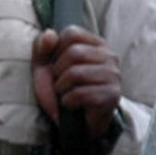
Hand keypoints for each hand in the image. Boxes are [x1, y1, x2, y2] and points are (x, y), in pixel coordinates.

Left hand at [31, 28, 122, 144]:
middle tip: (60, 83)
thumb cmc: (62, 89)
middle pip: (74, 52)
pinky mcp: (112, 95)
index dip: (56, 50)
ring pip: (76, 73)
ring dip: (61, 88)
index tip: (58, 64)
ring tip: (65, 93)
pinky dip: (68, 101)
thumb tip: (50, 34)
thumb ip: (42, 48)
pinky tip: (72, 104)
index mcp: (96, 44)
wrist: (76, 121)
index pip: (72, 33)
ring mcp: (113, 75)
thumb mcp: (45, 67)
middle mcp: (109, 56)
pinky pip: (81, 94)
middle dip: (58, 72)